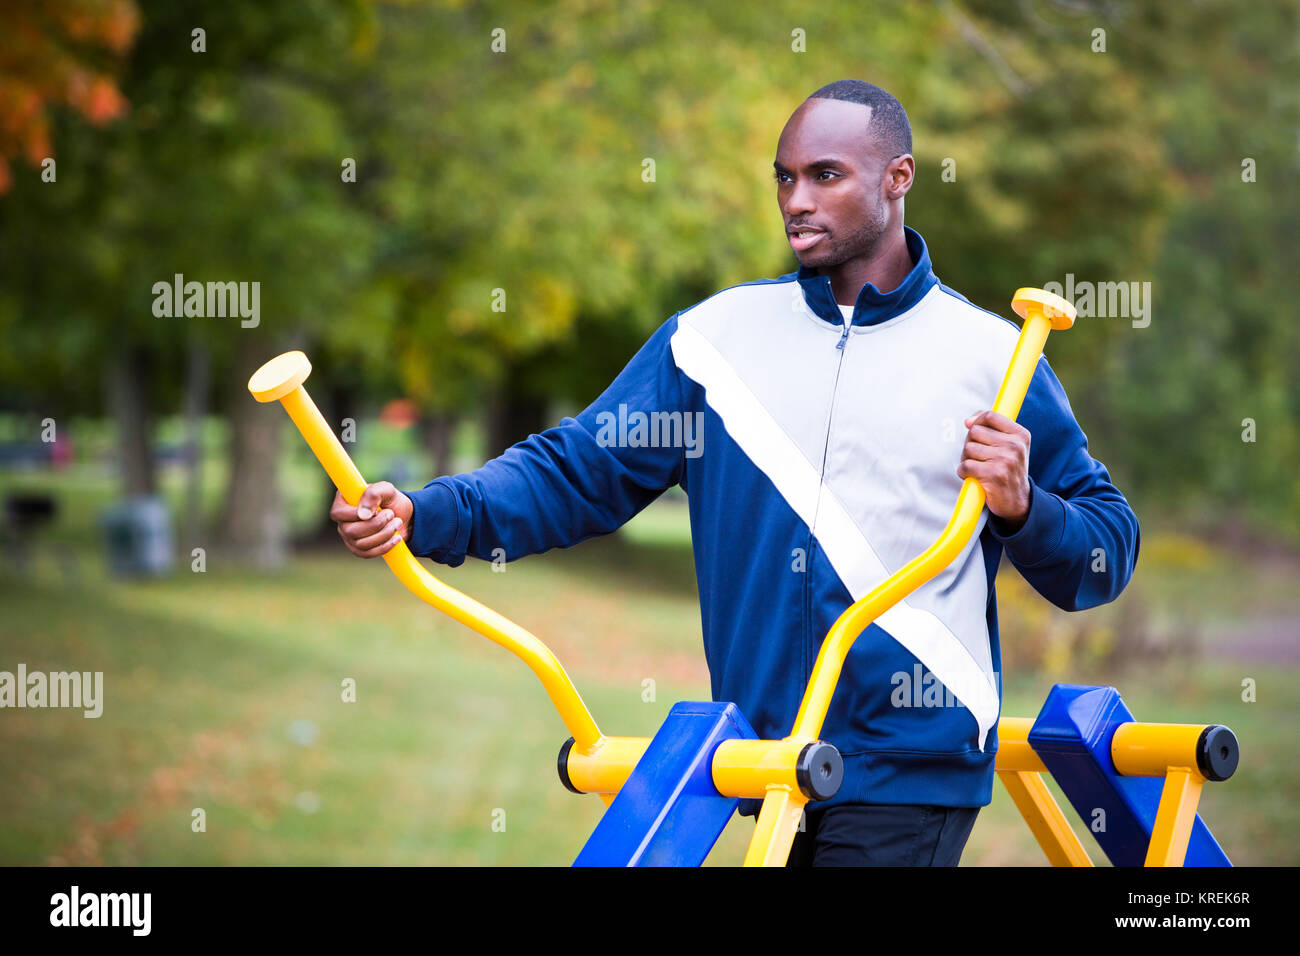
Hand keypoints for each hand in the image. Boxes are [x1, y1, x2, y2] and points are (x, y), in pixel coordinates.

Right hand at [330, 481, 413, 557]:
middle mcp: (343, 521)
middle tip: (391, 514)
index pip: (337, 513)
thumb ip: (373, 494)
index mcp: (343, 502)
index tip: (377, 510)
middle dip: (376, 524)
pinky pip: (367, 554)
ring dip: (384, 534)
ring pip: (360, 544)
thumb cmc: (390, 499)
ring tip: (397, 522)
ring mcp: (349, 537)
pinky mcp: (359, 549)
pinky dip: (384, 546)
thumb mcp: (386, 489)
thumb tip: (362, 516)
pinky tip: (396, 537)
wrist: (404, 516)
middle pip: (350, 531)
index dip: (355, 514)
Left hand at [957, 411, 1030, 531]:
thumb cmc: (1009, 470)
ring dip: (966, 459)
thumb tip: (968, 421)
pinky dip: (964, 472)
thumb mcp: (1010, 446)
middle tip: (978, 456)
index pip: (990, 416)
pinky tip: (974, 477)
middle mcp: (1015, 446)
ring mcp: (1005, 460)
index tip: (973, 428)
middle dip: (970, 443)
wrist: (1018, 501)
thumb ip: (992, 428)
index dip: (977, 421)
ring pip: (968, 448)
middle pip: (975, 432)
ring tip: (978, 467)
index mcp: (1021, 435)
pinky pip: (965, 466)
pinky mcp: (993, 475)